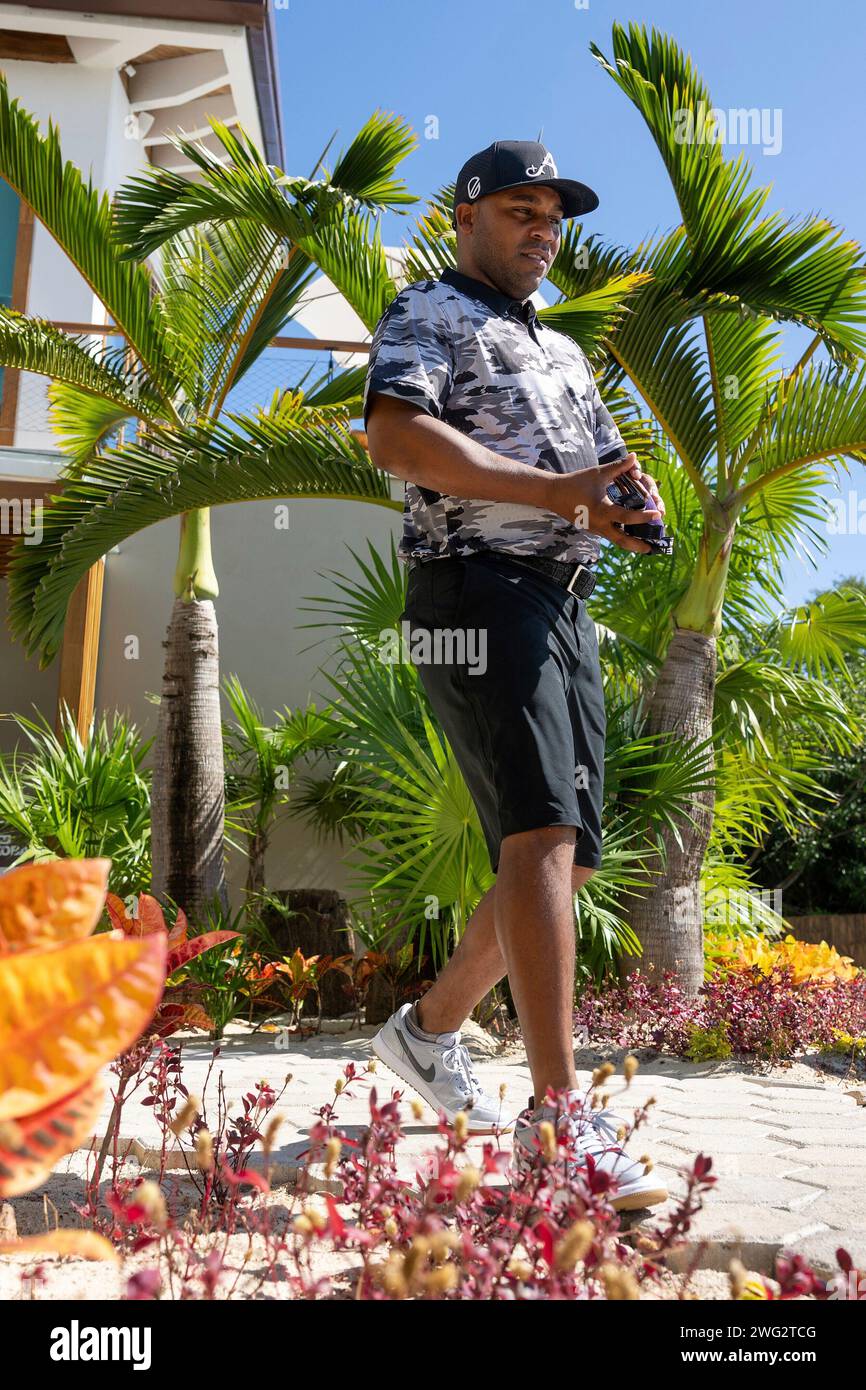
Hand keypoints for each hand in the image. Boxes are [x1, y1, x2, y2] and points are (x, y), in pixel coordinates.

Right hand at [546, 453, 663, 553]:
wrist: (553, 494)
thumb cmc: (576, 481)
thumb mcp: (598, 473)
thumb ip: (618, 466)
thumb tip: (634, 456)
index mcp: (602, 511)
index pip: (627, 518)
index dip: (644, 517)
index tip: (657, 515)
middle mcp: (599, 524)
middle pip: (622, 541)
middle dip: (638, 546)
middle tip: (653, 548)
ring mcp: (594, 529)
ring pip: (615, 540)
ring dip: (630, 543)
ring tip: (644, 544)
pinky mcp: (591, 529)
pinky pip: (609, 534)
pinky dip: (620, 535)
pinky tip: (629, 534)